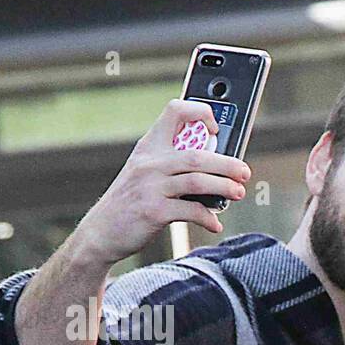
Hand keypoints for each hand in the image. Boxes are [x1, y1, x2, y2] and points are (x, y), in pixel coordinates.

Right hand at [74, 100, 251, 267]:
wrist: (101, 232)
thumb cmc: (130, 202)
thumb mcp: (144, 172)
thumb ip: (172, 164)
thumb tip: (216, 166)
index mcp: (149, 147)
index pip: (174, 112)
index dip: (200, 113)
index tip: (216, 130)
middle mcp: (149, 163)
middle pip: (197, 154)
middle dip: (227, 163)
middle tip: (244, 172)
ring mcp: (150, 186)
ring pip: (197, 180)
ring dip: (224, 187)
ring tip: (238, 193)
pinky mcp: (153, 211)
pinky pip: (191, 211)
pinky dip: (208, 218)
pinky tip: (215, 224)